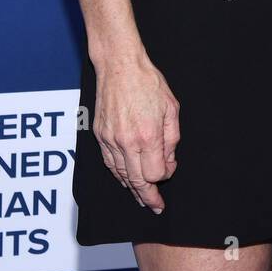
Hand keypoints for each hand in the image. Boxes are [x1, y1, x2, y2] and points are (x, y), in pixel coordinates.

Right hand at [92, 52, 179, 211]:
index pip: (155, 174)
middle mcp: (126, 141)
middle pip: (136, 181)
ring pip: (120, 174)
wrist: (119, 66)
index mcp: (147, 135)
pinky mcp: (100, 135)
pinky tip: (125, 178)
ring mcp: (110, 139)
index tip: (169, 172)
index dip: (164, 177)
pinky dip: (118, 174)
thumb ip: (171, 140)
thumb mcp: (171, 109)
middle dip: (147, 196)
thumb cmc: (148, 83)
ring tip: (142, 196)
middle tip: (154, 205)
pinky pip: (109, 163)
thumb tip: (168, 162)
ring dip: (132, 188)